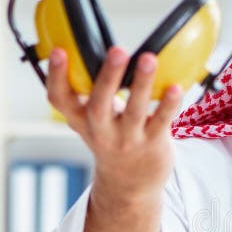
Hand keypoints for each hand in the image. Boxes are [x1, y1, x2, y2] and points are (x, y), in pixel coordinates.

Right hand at [46, 46, 182, 203]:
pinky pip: (161, 121)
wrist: (130, 184)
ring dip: (142, 84)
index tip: (58, 51)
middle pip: (100, 103)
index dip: (56, 76)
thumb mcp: (93, 119)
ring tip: (149, 59)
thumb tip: (97, 48)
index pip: (60, 98)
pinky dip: (168, 104)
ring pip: (134, 111)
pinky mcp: (152, 144)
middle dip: (108, 76)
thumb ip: (91, 91)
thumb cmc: (112, 138)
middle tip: (117, 49)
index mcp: (81, 119)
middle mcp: (101, 130)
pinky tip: (175, 87)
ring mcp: (128, 139)